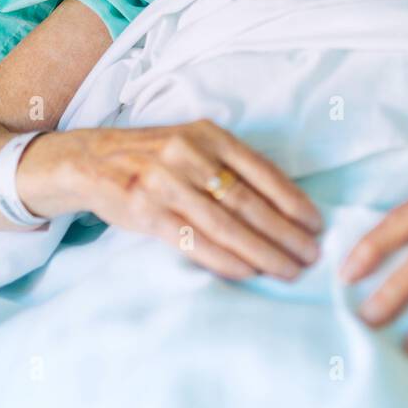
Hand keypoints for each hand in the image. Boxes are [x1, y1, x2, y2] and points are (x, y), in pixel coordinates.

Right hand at [18, 120, 323, 281]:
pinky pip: (196, 242)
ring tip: (289, 269)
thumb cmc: (154, 156)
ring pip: (227, 226)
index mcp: (209, 135)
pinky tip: (249, 272)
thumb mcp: (193, 144)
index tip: (316, 223)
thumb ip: (229, 165)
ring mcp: (167, 183)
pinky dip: (227, 260)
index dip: (293, 200)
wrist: (91, 160)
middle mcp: (190, 155)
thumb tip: (282, 202)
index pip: (262, 171)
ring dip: (263, 252)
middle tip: (312, 255)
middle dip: (286, 233)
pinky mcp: (147, 212)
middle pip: (249, 203)